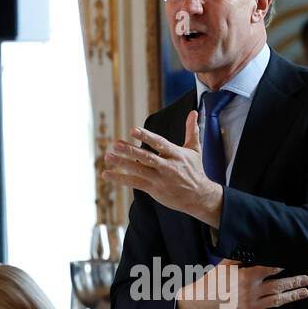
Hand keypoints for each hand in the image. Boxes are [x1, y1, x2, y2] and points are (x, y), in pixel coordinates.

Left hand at [101, 114, 223, 226]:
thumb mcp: (195, 150)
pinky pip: (135, 183)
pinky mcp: (154, 189)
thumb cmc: (195, 171)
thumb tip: (194, 112)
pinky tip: (107, 174)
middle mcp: (167, 166)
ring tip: (108, 156)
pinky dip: (120, 179)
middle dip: (130, 151)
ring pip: (139, 170)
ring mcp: (160, 179)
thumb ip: (192, 130)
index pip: (159, 143)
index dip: (146, 136)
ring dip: (122, 163)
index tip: (133, 129)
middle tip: (115, 144)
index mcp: (176, 154)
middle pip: (147, 157)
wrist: (199, 197)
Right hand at [176, 261, 307, 308]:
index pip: (270, 269)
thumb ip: (239, 257)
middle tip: (307, 279)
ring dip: (293, 296)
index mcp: (247, 276)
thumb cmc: (212, 282)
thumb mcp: (224, 265)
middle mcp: (252, 291)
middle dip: (294, 282)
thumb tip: (253, 249)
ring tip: (305, 291)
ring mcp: (253, 306)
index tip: (294, 262)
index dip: (282, 265)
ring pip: (278, 300)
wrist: (201, 303)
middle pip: (278, 285)